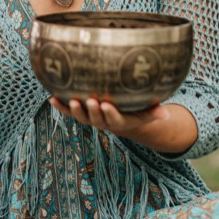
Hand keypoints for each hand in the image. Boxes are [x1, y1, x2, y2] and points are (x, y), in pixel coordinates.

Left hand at [49, 95, 168, 137]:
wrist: (118, 116)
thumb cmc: (135, 111)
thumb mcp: (146, 113)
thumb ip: (154, 112)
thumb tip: (167, 114)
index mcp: (119, 121)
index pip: (114, 120)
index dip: (110, 113)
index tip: (107, 105)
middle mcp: (102, 121)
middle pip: (95, 118)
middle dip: (91, 110)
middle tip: (89, 100)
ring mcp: (89, 117)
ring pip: (80, 116)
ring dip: (73, 110)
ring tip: (70, 101)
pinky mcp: (79, 111)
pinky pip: (68, 111)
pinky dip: (59, 106)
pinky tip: (51, 97)